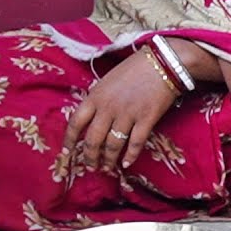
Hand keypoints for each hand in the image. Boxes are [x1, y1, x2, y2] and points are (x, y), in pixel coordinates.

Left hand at [62, 49, 179, 170]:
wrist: (164, 62)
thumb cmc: (135, 68)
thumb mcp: (108, 81)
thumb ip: (98, 99)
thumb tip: (92, 119)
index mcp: (95, 96)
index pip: (75, 123)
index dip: (69, 141)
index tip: (66, 153)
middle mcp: (108, 108)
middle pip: (93, 139)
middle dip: (90, 156)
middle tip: (91, 166)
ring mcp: (127, 114)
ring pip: (113, 145)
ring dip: (108, 160)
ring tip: (107, 168)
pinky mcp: (146, 119)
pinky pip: (135, 143)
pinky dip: (131, 156)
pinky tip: (127, 163)